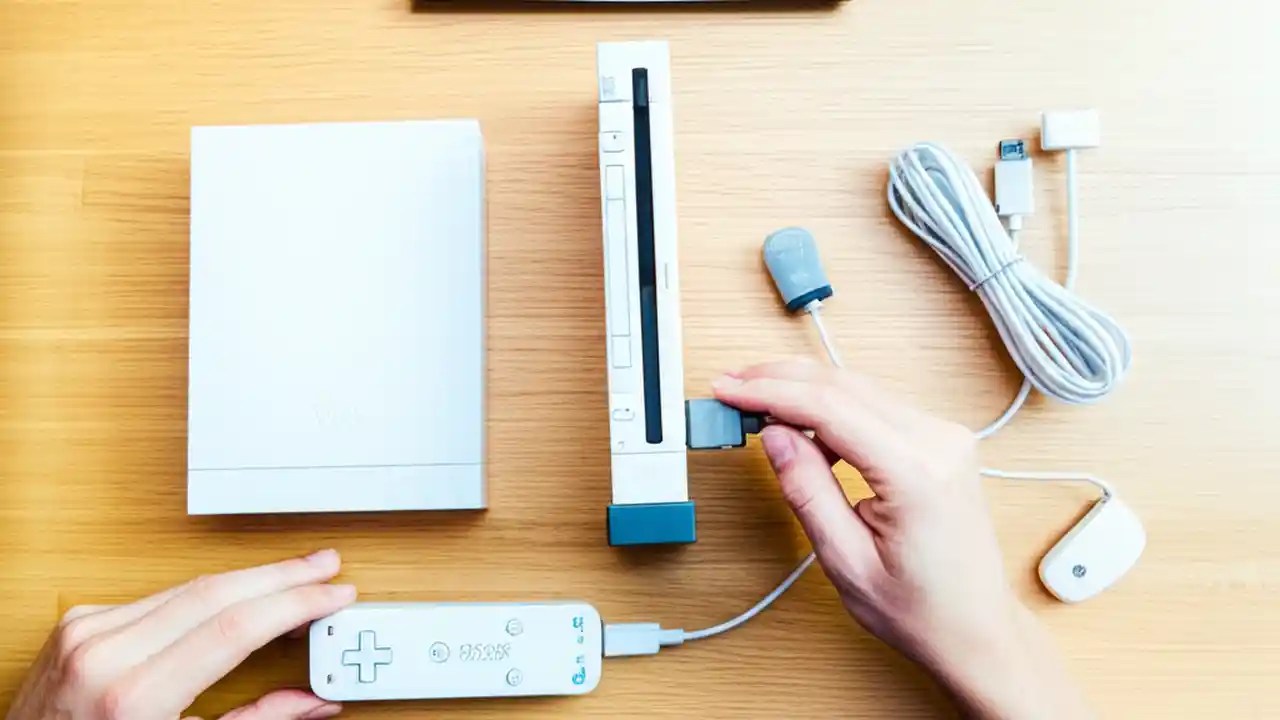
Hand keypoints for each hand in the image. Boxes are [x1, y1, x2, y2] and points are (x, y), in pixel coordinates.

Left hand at [6, 550, 356, 719]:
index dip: (294, 604)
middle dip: (281, 577)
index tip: (332, 595)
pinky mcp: (77, 624)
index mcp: (132, 696)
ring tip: (293, 578)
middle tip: (325, 567)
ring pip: (188, 588)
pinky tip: (234, 595)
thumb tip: (312, 701)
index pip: (235, 627)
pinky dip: (201, 596)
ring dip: (247, 580)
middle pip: (216, 593)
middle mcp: (104, 654)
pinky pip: (156, 598)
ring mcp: (85, 632)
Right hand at [714, 360, 1090, 719]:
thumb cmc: (922, 610)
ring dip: (803, 390)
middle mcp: (939, 443)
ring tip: (755, 403)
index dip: (771, 392)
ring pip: (858, 389)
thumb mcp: (846, 561)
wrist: (976, 628)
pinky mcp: (940, 440)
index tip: (729, 390)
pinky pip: (875, 407)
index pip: (830, 408)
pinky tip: (801, 423)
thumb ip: (808, 491)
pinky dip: (831, 407)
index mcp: (917, 473)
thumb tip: (775, 435)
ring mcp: (945, 436)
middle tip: (730, 387)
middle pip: (844, 386)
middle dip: (780, 380)